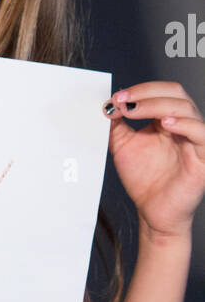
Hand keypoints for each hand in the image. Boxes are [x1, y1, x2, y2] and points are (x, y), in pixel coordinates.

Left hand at [103, 81, 204, 239]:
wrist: (152, 211)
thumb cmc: (145, 180)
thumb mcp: (123, 146)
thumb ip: (115, 126)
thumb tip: (106, 105)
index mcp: (167, 120)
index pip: (161, 91)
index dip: (139, 90)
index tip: (116, 98)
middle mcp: (183, 126)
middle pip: (175, 94)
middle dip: (146, 93)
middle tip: (123, 101)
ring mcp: (195, 140)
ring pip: (186, 109)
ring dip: (158, 105)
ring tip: (135, 111)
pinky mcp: (203, 157)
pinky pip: (201, 134)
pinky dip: (185, 125)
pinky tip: (167, 124)